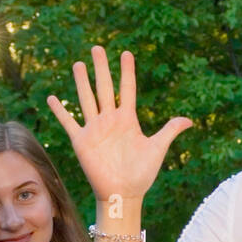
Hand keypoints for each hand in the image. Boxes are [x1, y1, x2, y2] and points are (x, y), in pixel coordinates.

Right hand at [47, 47, 192, 202]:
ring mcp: (95, 129)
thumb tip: (189, 120)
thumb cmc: (142, 174)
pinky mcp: (82, 141)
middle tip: (97, 47)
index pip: (126, 89)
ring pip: (86, 99)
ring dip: (81, 82)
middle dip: (101, 68)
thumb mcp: (157, 149)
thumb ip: (169, 131)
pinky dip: (60, 111)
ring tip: (78, 64)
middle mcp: (110, 120)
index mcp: (128, 119)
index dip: (127, 72)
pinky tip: (52, 97)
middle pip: (104, 88)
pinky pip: (69, 122)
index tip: (126, 53)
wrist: (124, 194)